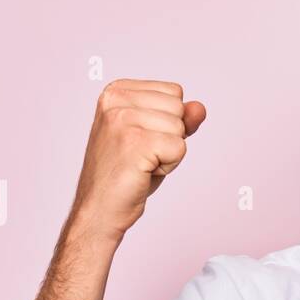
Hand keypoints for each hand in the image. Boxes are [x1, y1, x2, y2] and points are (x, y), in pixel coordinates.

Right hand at [70, 79, 207, 238]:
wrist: (99, 208)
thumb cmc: (125, 174)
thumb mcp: (155, 137)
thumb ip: (179, 119)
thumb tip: (200, 108)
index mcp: (117, 91)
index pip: (173, 92)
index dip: (167, 122)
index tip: (141, 140)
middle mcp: (116, 100)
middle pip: (178, 107)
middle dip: (169, 137)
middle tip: (141, 155)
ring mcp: (122, 119)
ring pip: (180, 128)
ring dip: (168, 153)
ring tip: (140, 164)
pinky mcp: (134, 141)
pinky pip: (179, 148)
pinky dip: (168, 166)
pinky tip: (143, 172)